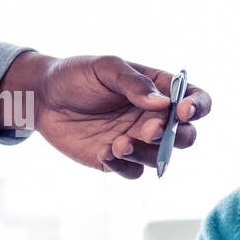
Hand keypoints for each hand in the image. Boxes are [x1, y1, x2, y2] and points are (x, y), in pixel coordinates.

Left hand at [0, 52, 210, 178]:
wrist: (42, 97)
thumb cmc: (77, 76)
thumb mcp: (105, 68)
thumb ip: (134, 83)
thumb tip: (163, 104)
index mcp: (161, 91)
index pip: (196, 100)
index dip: (198, 107)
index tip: (183, 111)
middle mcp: (155, 119)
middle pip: (186, 137)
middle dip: (174, 137)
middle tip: (149, 130)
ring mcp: (139, 142)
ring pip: (161, 158)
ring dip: (146, 154)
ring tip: (118, 144)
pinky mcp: (118, 160)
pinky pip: (133, 172)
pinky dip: (123, 165)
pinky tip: (104, 151)